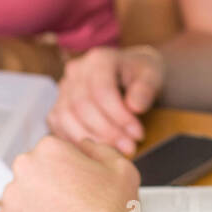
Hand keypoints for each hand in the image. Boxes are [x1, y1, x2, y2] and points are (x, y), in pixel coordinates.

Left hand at [0, 135, 139, 211]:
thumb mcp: (119, 166)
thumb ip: (98, 148)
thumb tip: (86, 146)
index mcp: (50, 149)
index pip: (52, 150)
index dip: (66, 165)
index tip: (74, 179)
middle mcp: (25, 168)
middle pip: (33, 170)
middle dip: (48, 181)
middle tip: (69, 198)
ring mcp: (12, 197)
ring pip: (22, 194)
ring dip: (37, 202)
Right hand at [47, 45, 163, 154]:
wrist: (132, 75)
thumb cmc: (142, 75)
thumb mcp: (152, 76)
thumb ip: (146, 88)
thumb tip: (135, 106)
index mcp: (99, 59)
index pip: (101, 90)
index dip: (119, 116)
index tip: (138, 134)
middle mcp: (76, 71)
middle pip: (82, 105)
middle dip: (106, 131)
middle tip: (129, 148)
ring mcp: (64, 89)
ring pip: (66, 118)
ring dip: (90, 140)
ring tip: (115, 152)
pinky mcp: (58, 106)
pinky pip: (59, 127)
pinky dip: (76, 142)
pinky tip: (98, 152)